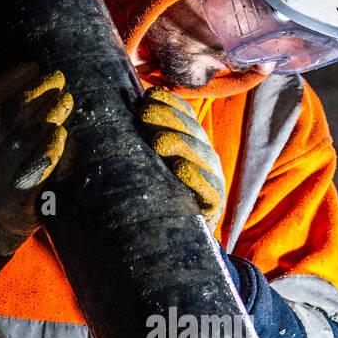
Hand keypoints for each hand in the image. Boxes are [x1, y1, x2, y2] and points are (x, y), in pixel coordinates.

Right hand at [0, 62, 72, 255]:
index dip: (11, 78)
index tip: (33, 65)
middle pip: (10, 114)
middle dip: (37, 90)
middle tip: (58, 77)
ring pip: (26, 137)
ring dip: (50, 113)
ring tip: (67, 99)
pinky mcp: (19, 195)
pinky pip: (38, 166)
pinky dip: (51, 147)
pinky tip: (62, 133)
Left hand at [136, 88, 224, 230]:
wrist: (179, 239)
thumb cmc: (157, 195)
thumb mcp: (150, 164)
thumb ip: (143, 139)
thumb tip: (122, 112)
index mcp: (191, 142)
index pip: (184, 115)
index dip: (169, 104)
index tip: (147, 98)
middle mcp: (204, 156)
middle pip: (191, 132)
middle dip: (169, 119)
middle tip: (144, 114)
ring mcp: (213, 179)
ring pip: (201, 156)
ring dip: (180, 144)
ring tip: (158, 141)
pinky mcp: (215, 204)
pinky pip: (210, 190)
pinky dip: (197, 178)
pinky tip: (181, 168)